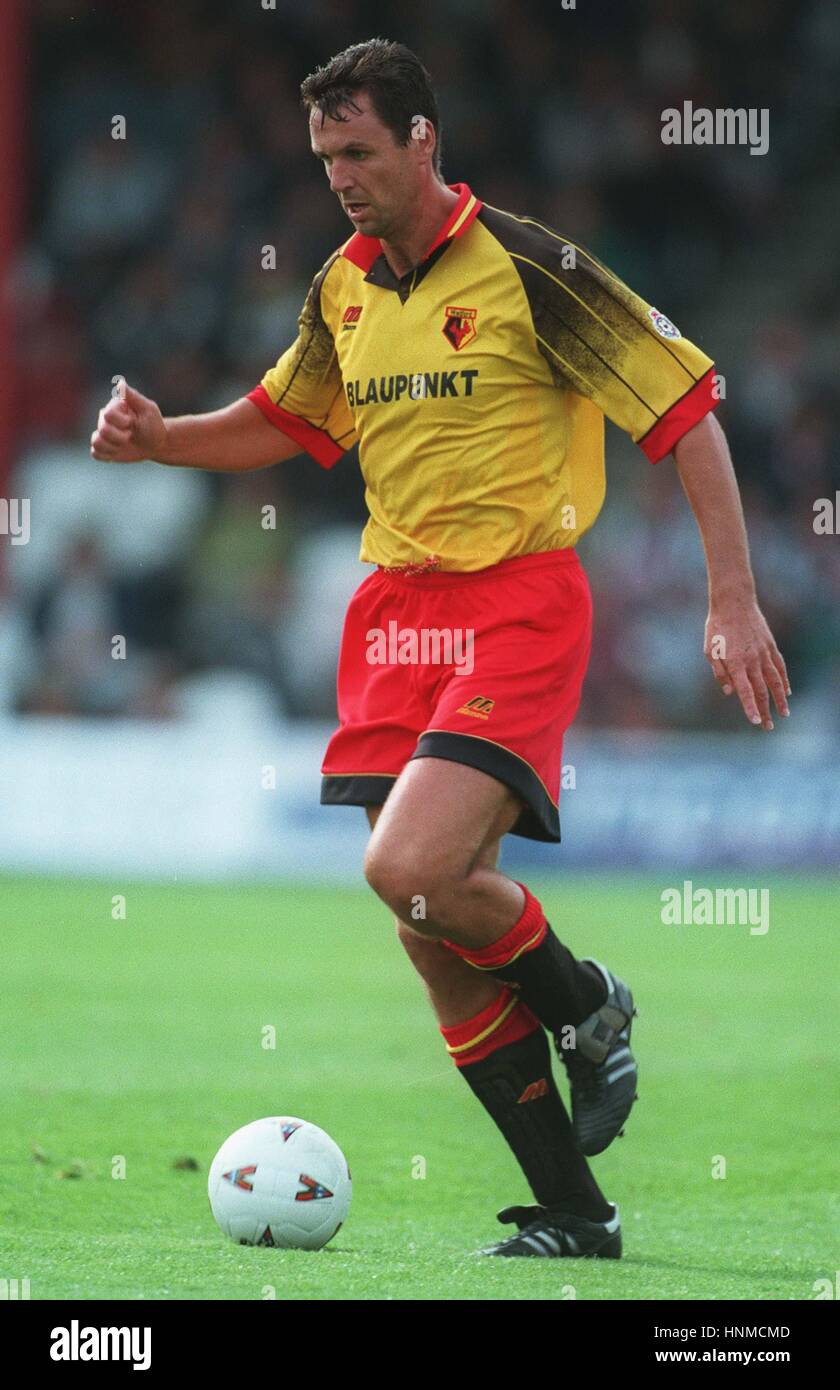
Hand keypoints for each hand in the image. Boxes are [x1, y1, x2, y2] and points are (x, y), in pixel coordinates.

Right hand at [90, 380, 166, 462]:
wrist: (157, 444)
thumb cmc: (154, 424)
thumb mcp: (148, 409)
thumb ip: (133, 397)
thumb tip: (120, 383)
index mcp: (114, 407)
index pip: (108, 414)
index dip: (121, 422)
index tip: (132, 422)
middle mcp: (105, 419)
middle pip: (103, 430)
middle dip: (120, 437)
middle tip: (130, 435)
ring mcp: (103, 434)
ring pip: (96, 442)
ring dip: (114, 447)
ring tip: (125, 444)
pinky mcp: (103, 448)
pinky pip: (95, 453)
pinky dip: (108, 456)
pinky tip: (118, 452)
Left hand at [704, 601, 789, 729]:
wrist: (734, 603)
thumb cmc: (717, 627)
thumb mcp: (710, 650)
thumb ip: (720, 672)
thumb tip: (729, 691)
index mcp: (735, 663)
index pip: (745, 691)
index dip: (750, 708)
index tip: (755, 721)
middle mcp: (752, 660)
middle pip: (761, 691)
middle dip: (765, 711)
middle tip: (768, 727)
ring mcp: (763, 653)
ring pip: (775, 681)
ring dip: (780, 699)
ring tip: (784, 713)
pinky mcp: (770, 646)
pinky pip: (780, 667)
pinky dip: (784, 680)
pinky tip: (787, 691)